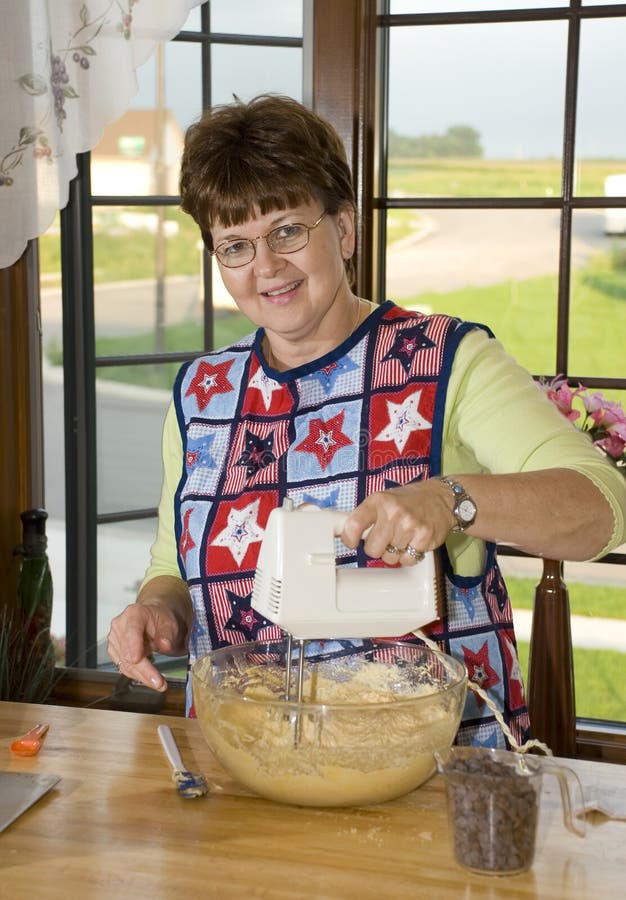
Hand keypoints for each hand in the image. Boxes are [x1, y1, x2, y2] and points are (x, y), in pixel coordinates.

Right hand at [107, 599, 188, 691]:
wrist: (154, 618)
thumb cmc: (160, 618)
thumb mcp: (169, 622)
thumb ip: (167, 633)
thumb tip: (165, 645)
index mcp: (134, 614)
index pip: (131, 631)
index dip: (133, 646)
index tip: (136, 659)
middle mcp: (120, 626)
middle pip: (128, 652)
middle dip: (144, 670)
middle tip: (159, 682)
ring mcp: (115, 639)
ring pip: (125, 663)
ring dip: (142, 676)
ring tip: (159, 683)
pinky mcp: (115, 651)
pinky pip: (124, 667)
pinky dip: (138, 675)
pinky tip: (149, 679)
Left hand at [341, 480, 455, 564]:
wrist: (441, 498)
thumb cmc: (408, 500)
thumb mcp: (383, 499)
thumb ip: (365, 515)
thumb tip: (342, 533)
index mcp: (378, 501)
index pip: (354, 524)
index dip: (349, 538)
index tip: (351, 542)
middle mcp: (393, 512)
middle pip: (372, 549)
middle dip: (377, 548)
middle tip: (385, 538)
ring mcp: (410, 526)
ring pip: (390, 558)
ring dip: (394, 552)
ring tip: (403, 537)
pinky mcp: (424, 538)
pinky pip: (407, 560)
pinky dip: (409, 556)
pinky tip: (413, 542)